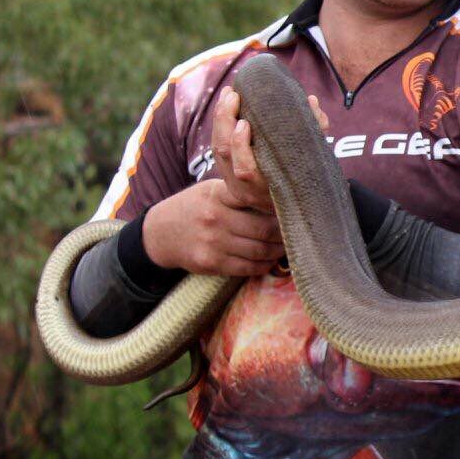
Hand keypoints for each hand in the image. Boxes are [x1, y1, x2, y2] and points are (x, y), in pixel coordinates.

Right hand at [140, 179, 284, 276]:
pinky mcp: (211, 263)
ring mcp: (212, 243)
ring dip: (278, 251)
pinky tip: (271, 260)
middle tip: (299, 232)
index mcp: (217, 195)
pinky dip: (264, 265)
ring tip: (288, 246)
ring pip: (259, 251)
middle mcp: (215, 219)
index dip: (280, 207)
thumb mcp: (212, 190)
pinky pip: (246, 268)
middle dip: (285, 233)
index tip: (295, 209)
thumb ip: (239, 193)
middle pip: (264, 230)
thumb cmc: (195, 207)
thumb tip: (279, 195)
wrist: (160, 233)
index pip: (256, 199)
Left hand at [212, 85, 328, 214]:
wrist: (289, 208)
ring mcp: (233, 182)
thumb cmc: (307, 178)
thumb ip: (316, 132)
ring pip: (218, 149)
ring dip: (220, 119)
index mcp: (267, 189)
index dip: (240, 146)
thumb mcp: (314, 161)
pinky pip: (217, 147)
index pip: (245, 169)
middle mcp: (246, 188)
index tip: (245, 123)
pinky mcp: (227, 173)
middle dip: (225, 122)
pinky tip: (225, 104)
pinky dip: (220, 124)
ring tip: (229, 94)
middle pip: (225, 154)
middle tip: (233, 96)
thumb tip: (312, 101)